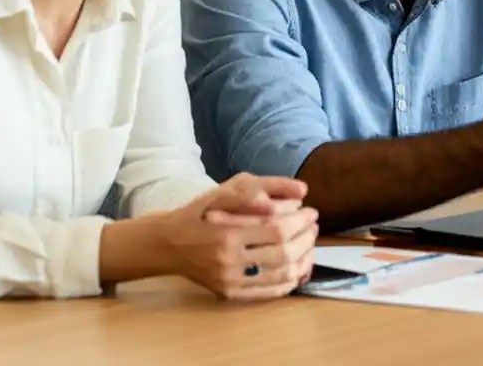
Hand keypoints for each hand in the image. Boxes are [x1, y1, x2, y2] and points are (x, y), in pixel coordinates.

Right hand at [162, 173, 318, 299]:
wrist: (168, 244)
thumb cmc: (199, 213)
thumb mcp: (223, 191)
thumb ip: (260, 188)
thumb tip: (301, 191)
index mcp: (227, 234)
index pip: (278, 229)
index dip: (301, 221)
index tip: (311, 212)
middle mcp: (229, 261)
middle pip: (284, 254)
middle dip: (307, 239)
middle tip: (314, 227)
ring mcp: (230, 281)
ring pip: (282, 276)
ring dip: (304, 260)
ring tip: (310, 245)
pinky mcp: (230, 294)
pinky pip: (270, 293)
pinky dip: (290, 281)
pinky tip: (298, 267)